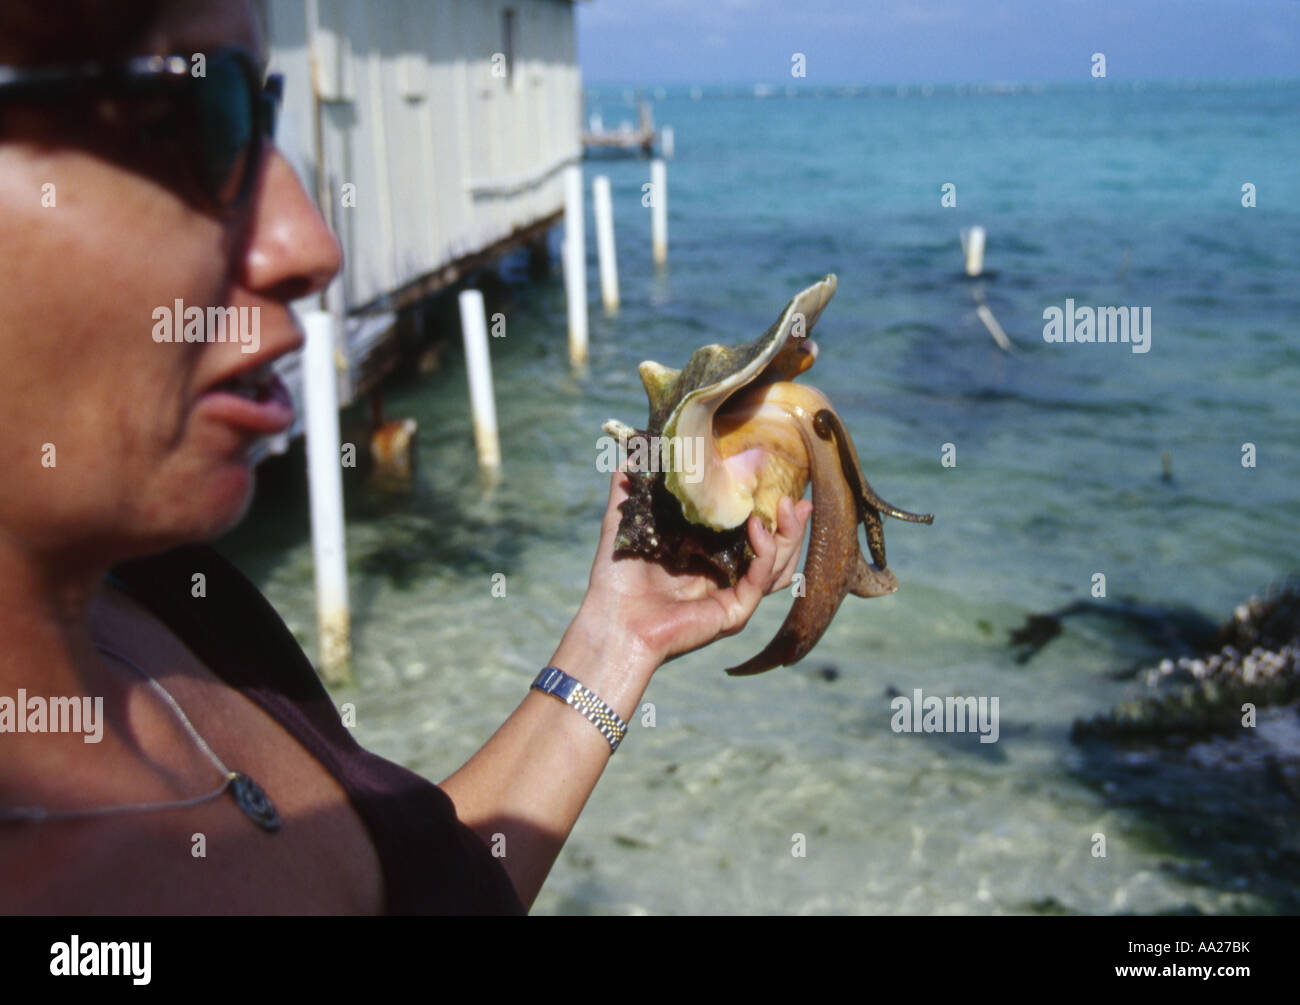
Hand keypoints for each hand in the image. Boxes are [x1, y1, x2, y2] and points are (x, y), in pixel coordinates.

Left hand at [567, 472, 812, 669]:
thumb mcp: (625, 523)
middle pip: (775, 549)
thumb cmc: (616, 577)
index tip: (778, 480)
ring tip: (788, 506)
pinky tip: (758, 528)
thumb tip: (631, 448)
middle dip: (791, 524)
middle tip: (796, 498)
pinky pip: (761, 581)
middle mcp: (726, 575)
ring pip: (779, 566)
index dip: (766, 507)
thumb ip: (629, 488)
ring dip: (789, 536)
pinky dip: (766, 554)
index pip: (749, 529)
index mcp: (708, 554)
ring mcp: (733, 594)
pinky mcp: (734, 611)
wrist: (613, 620)